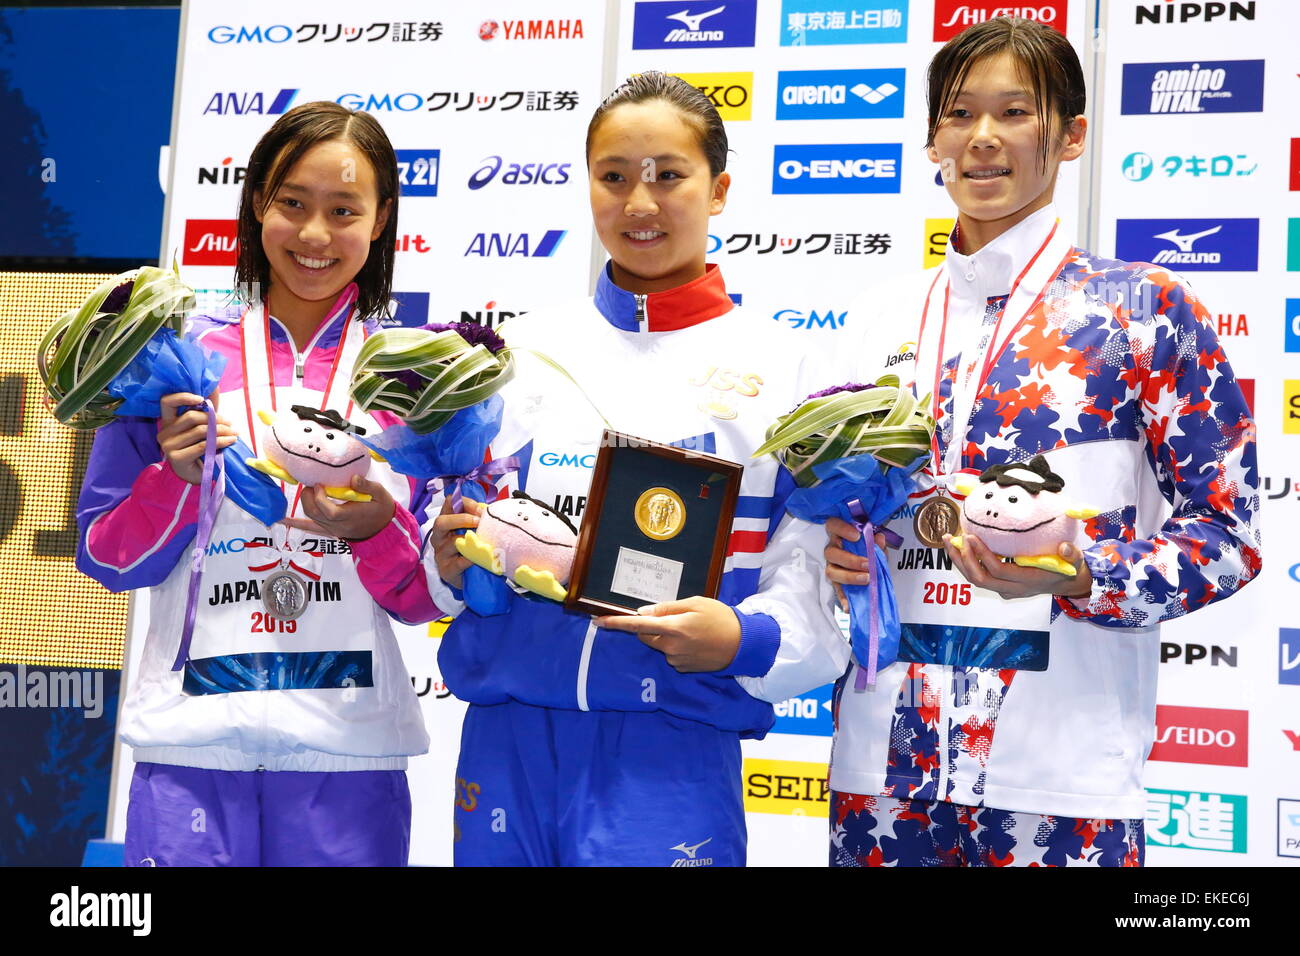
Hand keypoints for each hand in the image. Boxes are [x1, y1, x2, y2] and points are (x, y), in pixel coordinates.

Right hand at [157, 391, 236, 484]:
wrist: (193, 476)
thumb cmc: (198, 449)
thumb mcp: (202, 428)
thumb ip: (206, 411)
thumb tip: (215, 386)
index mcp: (167, 422)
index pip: (166, 401)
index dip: (183, 396)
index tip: (202, 399)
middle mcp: (164, 432)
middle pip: (191, 417)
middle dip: (215, 418)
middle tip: (230, 423)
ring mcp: (168, 446)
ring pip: (200, 431)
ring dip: (222, 431)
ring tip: (234, 433)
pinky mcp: (177, 458)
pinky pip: (203, 445)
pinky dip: (221, 441)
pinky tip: (231, 440)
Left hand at [281, 474, 394, 541]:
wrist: (383, 528)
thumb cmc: (381, 509)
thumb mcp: (380, 494)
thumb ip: (367, 486)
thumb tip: (353, 478)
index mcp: (350, 516)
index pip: (328, 511)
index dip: (319, 498)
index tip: (319, 484)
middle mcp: (337, 525)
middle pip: (314, 514)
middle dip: (308, 497)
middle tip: (312, 483)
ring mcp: (332, 529)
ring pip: (310, 518)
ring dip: (305, 502)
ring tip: (309, 489)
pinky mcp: (329, 530)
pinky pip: (310, 528)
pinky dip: (295, 523)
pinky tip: (282, 520)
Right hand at [425, 496, 480, 589]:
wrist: (468, 578)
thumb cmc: (470, 549)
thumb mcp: (473, 531)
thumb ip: (478, 520)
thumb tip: (490, 512)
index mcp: (446, 523)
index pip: (449, 504)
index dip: (464, 503)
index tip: (481, 510)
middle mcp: (439, 536)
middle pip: (441, 522)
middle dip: (460, 519)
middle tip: (478, 522)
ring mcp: (441, 554)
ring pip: (450, 543)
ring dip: (468, 540)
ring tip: (482, 541)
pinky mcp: (446, 570)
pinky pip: (457, 563)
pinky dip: (468, 560)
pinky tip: (477, 559)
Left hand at [596, 596, 739, 672]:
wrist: (743, 644)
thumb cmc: (721, 618)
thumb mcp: (695, 603)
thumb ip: (667, 608)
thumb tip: (644, 613)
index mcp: (673, 628)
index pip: (637, 626)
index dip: (616, 623)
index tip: (599, 621)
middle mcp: (671, 647)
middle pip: (645, 637)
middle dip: (649, 628)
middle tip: (672, 618)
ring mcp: (676, 661)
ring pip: (659, 646)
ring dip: (665, 638)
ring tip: (691, 630)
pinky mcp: (683, 669)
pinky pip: (670, 655)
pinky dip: (676, 648)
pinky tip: (695, 643)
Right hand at [824, 516, 888, 611]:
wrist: (870, 569)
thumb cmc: (869, 551)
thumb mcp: (876, 546)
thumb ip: (877, 543)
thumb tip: (879, 538)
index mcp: (840, 535)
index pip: (832, 525)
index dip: (841, 529)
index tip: (857, 536)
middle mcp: (832, 550)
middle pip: (831, 552)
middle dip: (850, 559)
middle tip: (868, 564)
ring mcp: (832, 567)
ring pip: (831, 572)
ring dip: (849, 576)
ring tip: (867, 579)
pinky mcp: (836, 583)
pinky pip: (836, 591)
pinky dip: (843, 599)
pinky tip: (849, 606)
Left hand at [943, 533, 1092, 599]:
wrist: (1067, 584)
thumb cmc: (1069, 569)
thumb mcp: (1075, 561)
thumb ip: (1072, 555)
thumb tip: (1065, 548)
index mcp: (1027, 581)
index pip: (998, 571)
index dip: (983, 555)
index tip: (972, 537)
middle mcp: (1012, 588)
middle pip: (979, 578)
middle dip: (963, 559)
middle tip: (953, 539)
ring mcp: (1005, 589)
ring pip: (975, 579)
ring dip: (959, 561)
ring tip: (948, 541)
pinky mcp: (1001, 586)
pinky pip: (978, 576)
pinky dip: (966, 562)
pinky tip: (959, 546)